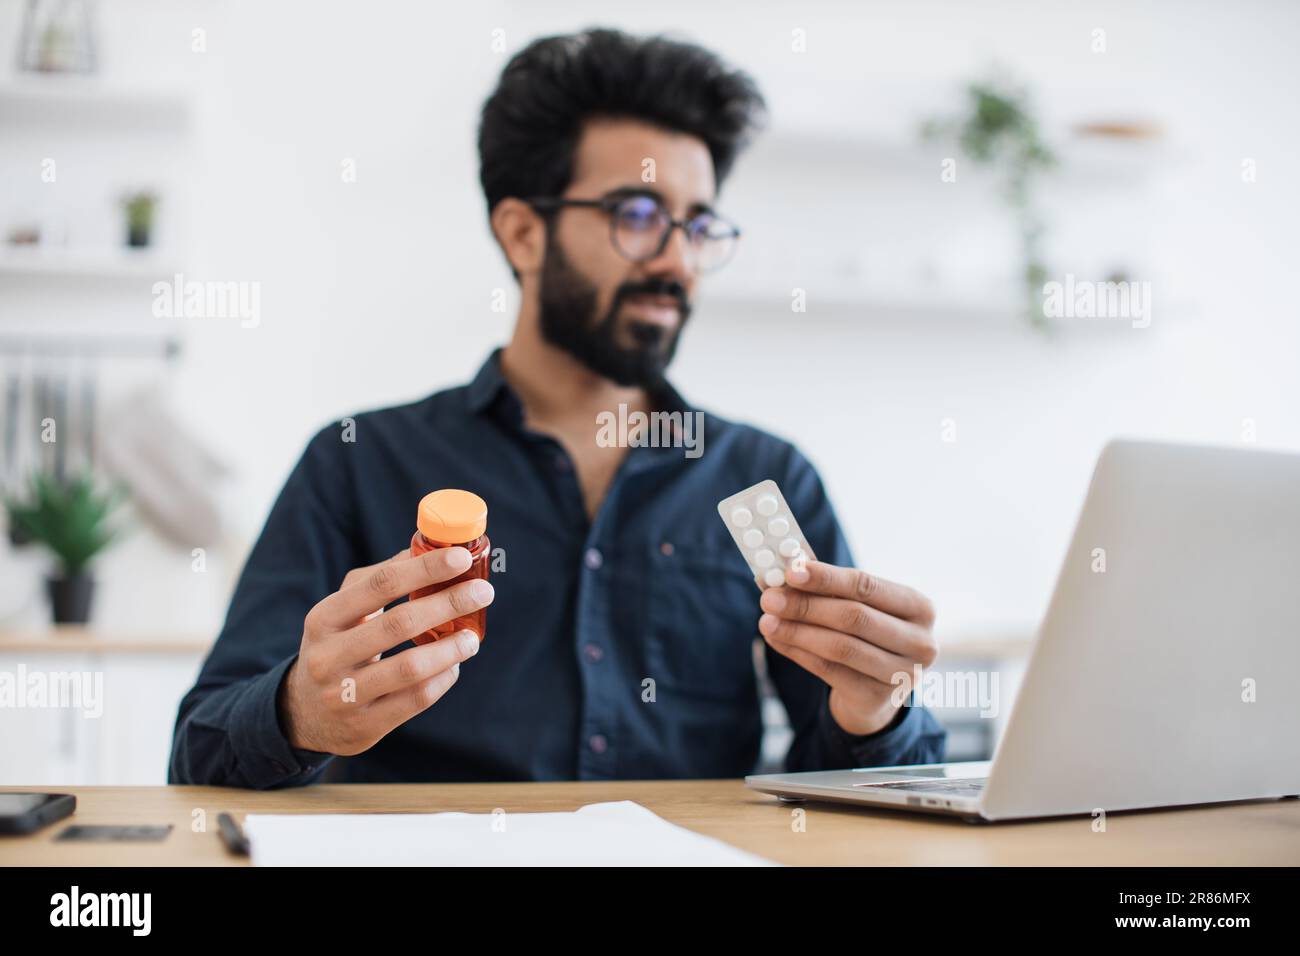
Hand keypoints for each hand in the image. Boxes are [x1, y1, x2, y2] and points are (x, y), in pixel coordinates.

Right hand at [280, 546, 494, 754]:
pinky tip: (454, 666)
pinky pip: (416, 699)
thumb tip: (427, 548)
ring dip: (451, 648)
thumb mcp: (341, 611)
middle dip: (448, 604)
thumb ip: (379, 578)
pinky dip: (443, 679)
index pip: (380, 585)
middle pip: (399, 624)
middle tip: (483, 592)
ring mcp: (345, 694)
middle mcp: (328, 656)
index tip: (460, 557)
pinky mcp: (364, 725)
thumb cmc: (336, 646)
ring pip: (411, 668)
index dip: (424, 569)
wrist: (304, 713)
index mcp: (324, 618)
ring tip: (472, 638)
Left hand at [758, 561, 936, 735]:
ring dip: (797, 631)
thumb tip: (784, 569)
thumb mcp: (858, 607)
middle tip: (769, 598)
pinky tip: (776, 641)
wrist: (876, 691)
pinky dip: (798, 653)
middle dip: (806, 606)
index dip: (827, 578)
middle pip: (854, 617)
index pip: (867, 586)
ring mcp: (902, 673)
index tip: (791, 571)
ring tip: (766, 621)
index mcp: (919, 607)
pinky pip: (829, 670)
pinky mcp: (877, 697)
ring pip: (840, 647)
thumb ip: (828, 588)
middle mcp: (920, 641)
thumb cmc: (866, 635)